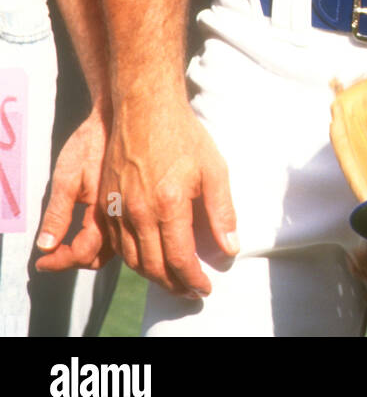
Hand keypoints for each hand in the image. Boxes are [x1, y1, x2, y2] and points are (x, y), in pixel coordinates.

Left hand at [35, 108, 114, 271]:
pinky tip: (86, 232)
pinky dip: (99, 242)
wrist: (114, 119)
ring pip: (110, 249)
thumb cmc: (89, 143)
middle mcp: (121, 216)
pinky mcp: (130, 203)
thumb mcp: (67, 177)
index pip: (83, 253)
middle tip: (50, 255)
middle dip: (72, 261)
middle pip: (98, 257)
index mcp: (104, 212)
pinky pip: (118, 235)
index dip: (59, 262)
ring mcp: (128, 211)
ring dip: (86, 254)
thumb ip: (58, 214)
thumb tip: (46, 246)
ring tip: (66, 247)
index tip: (40, 261)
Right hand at [101, 98, 238, 297]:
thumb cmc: (183, 134)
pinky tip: (147, 256)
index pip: (180, 259)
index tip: (205, 288)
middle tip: (190, 291)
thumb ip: (221, 212)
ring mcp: (118, 207)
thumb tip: (230, 248)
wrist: (145, 105)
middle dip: (174, 285)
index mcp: (169, 204)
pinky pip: (115, 242)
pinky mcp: (105, 201)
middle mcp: (139, 211)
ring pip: (132, 259)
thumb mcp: (213, 169)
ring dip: (152, 275)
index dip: (194, 280)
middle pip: (154, 267)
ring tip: (172, 279)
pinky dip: (132, 257)